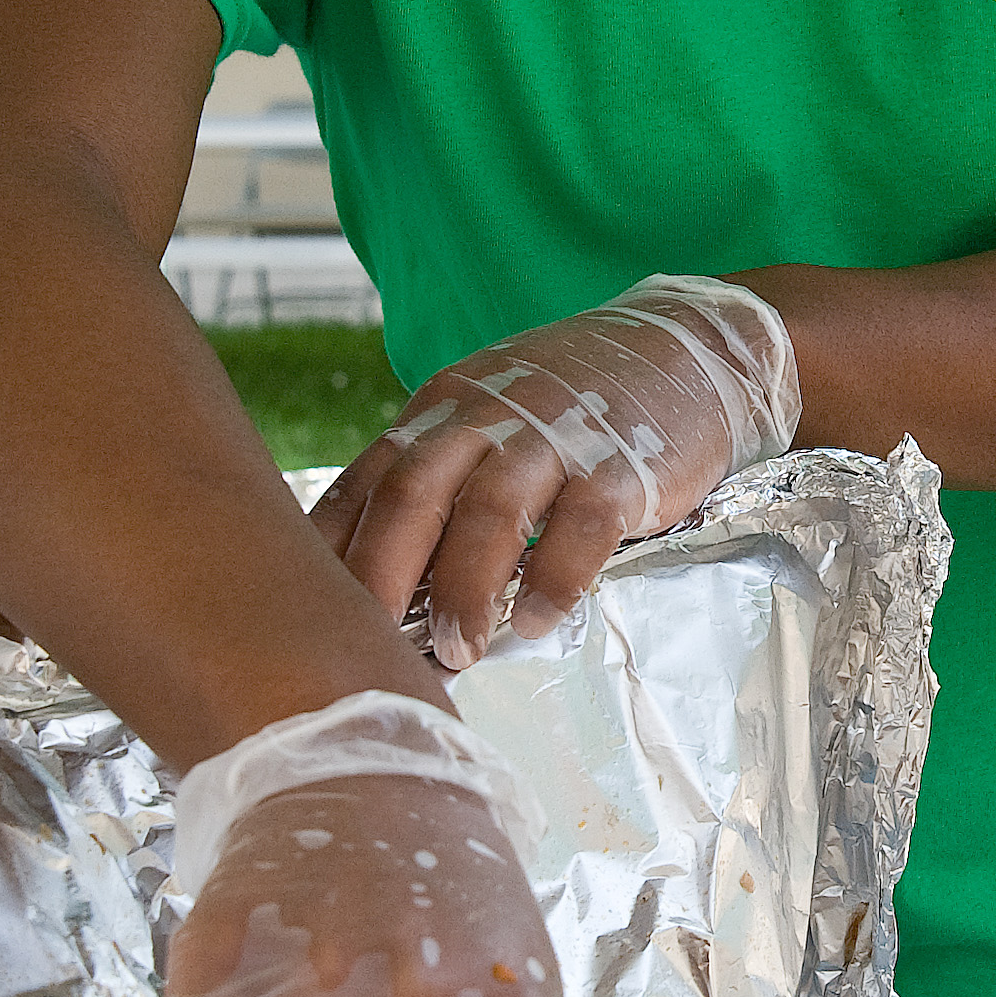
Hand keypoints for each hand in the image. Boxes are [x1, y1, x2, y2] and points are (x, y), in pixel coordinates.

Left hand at [311, 276, 797, 673]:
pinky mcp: (624, 463)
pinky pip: (582, 526)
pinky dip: (554, 580)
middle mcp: (489, 416)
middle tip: (371, 648)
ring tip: (456, 652)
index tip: (311, 615)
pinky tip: (536, 624)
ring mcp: (557, 436)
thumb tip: (374, 583)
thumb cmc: (572, 404)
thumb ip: (438, 482)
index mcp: (442, 410)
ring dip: (464, 589)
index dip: (333, 549)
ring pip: (492, 511)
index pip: (368, 479)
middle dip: (383, 575)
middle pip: (414, 493)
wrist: (684, 344)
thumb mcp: (488, 420)